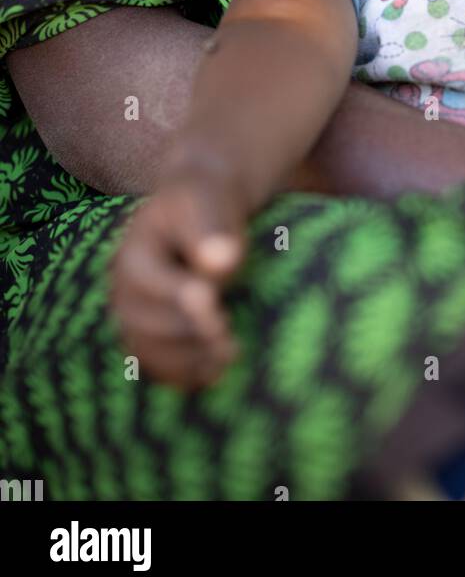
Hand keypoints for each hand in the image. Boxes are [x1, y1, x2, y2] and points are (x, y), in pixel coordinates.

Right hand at [109, 170, 247, 388]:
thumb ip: (212, 230)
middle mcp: (123, 289)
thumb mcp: (209, 202)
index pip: (148, 282)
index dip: (177, 295)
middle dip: (186, 331)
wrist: (200, 214)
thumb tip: (219, 262)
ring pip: (148, 351)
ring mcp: (133, 316)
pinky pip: (157, 366)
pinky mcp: (149, 337)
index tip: (211, 298)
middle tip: (228, 335)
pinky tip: (215, 369)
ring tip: (229, 353)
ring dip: (188, 358)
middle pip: (143, 323)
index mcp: (131, 252)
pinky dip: (184, 374)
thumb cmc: (207, 205)